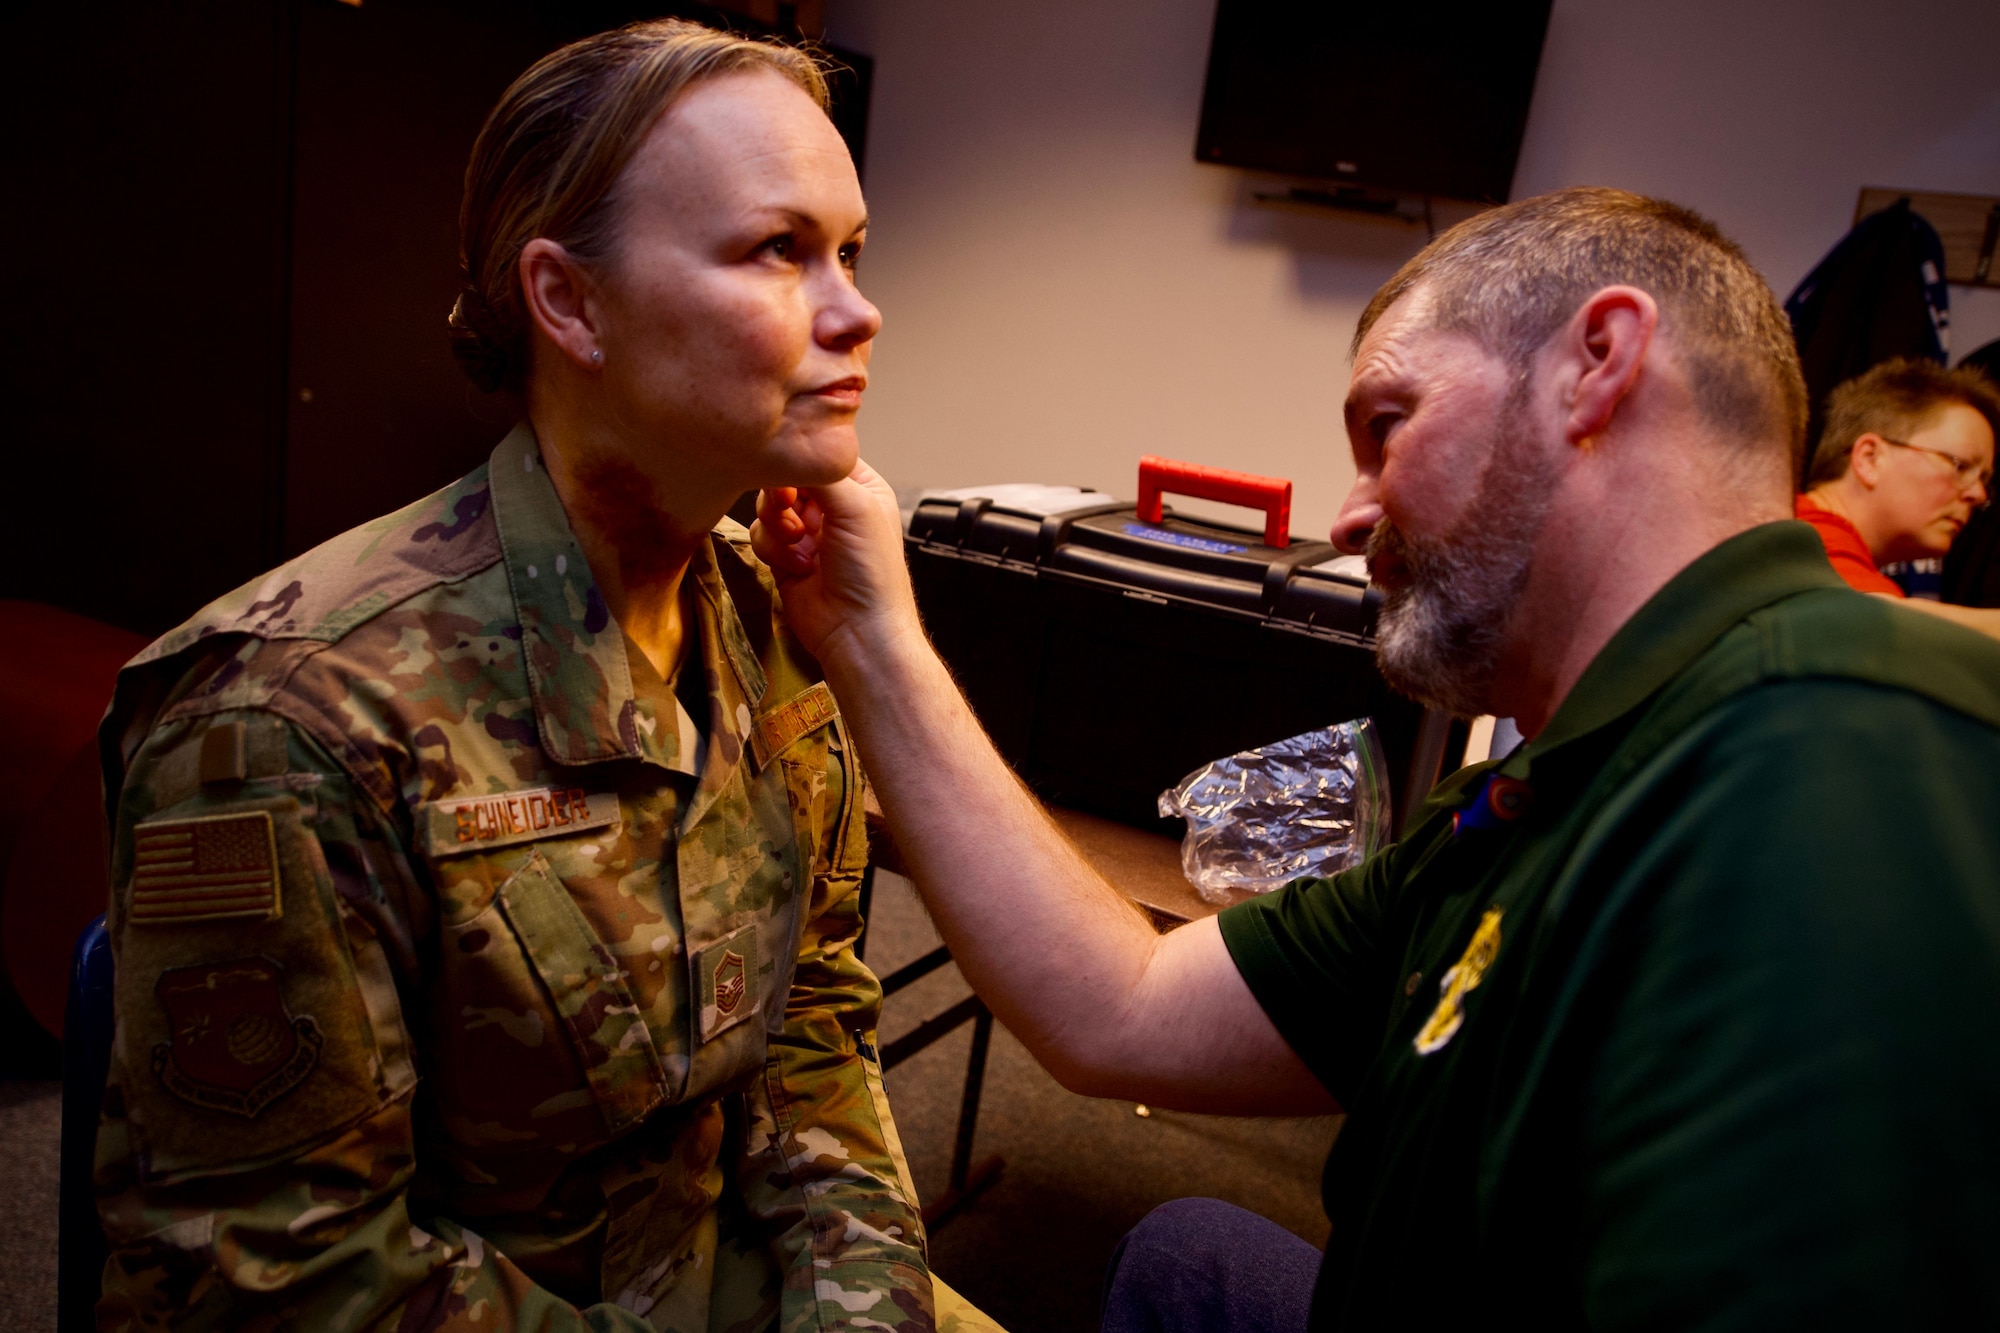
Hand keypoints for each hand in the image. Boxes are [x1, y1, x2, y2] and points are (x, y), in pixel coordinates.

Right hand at [753, 460, 924, 668]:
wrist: (857, 630)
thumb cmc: (872, 572)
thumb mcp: (855, 507)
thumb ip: (819, 473)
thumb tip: (788, 448)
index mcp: (860, 486)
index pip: (819, 454)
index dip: (800, 461)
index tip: (793, 473)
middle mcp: (833, 505)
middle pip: (787, 476)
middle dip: (782, 494)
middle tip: (789, 509)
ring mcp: (807, 530)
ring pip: (768, 505)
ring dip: (777, 525)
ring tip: (800, 546)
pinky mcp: (784, 554)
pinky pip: (760, 534)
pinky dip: (774, 550)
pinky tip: (799, 567)